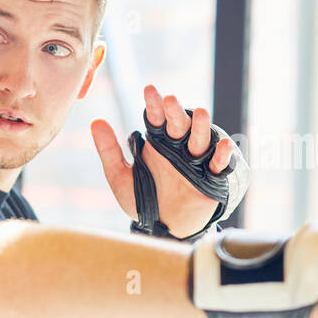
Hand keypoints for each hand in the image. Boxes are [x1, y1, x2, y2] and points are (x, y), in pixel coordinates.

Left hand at [91, 85, 235, 238]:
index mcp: (158, 143)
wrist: (162, 228)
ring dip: (201, 127)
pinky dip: (221, 155)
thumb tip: (96, 121)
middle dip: (176, 112)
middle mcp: (179, 148)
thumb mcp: (120, 176)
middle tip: (170, 100)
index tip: (149, 90)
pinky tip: (222, 144)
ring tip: (199, 113)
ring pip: (201, 139)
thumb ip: (109, 150)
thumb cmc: (142, 200)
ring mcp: (196, 161)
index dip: (154, 104)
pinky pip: (218, 164)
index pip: (156, 118)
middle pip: (180, 125)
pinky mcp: (212, 178)